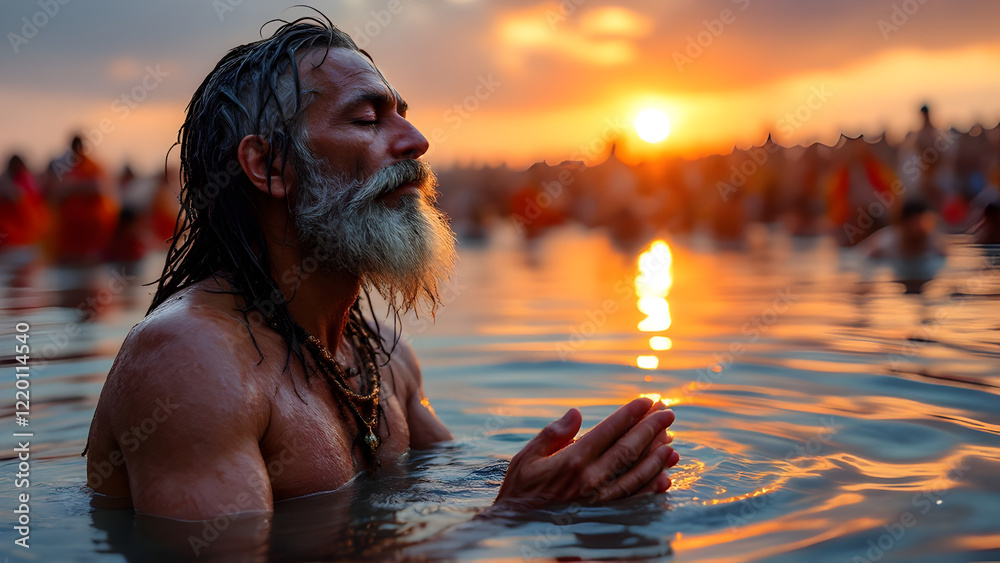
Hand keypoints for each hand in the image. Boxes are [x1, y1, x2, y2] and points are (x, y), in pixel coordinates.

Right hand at [495, 397, 678, 507]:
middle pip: (628, 449)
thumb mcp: (526, 457)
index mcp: (572, 461)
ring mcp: (599, 499)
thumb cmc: (520, 490)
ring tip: (671, 439)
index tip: (647, 401)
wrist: (516, 527)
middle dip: (651, 429)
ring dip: (657, 456)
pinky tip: (665, 477)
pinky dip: (651, 488)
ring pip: (636, 474)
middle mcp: (590, 479)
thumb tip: (576, 412)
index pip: (609, 431)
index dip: (630, 414)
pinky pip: (633, 501)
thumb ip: (552, 434)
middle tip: (669, 413)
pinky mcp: (603, 515)